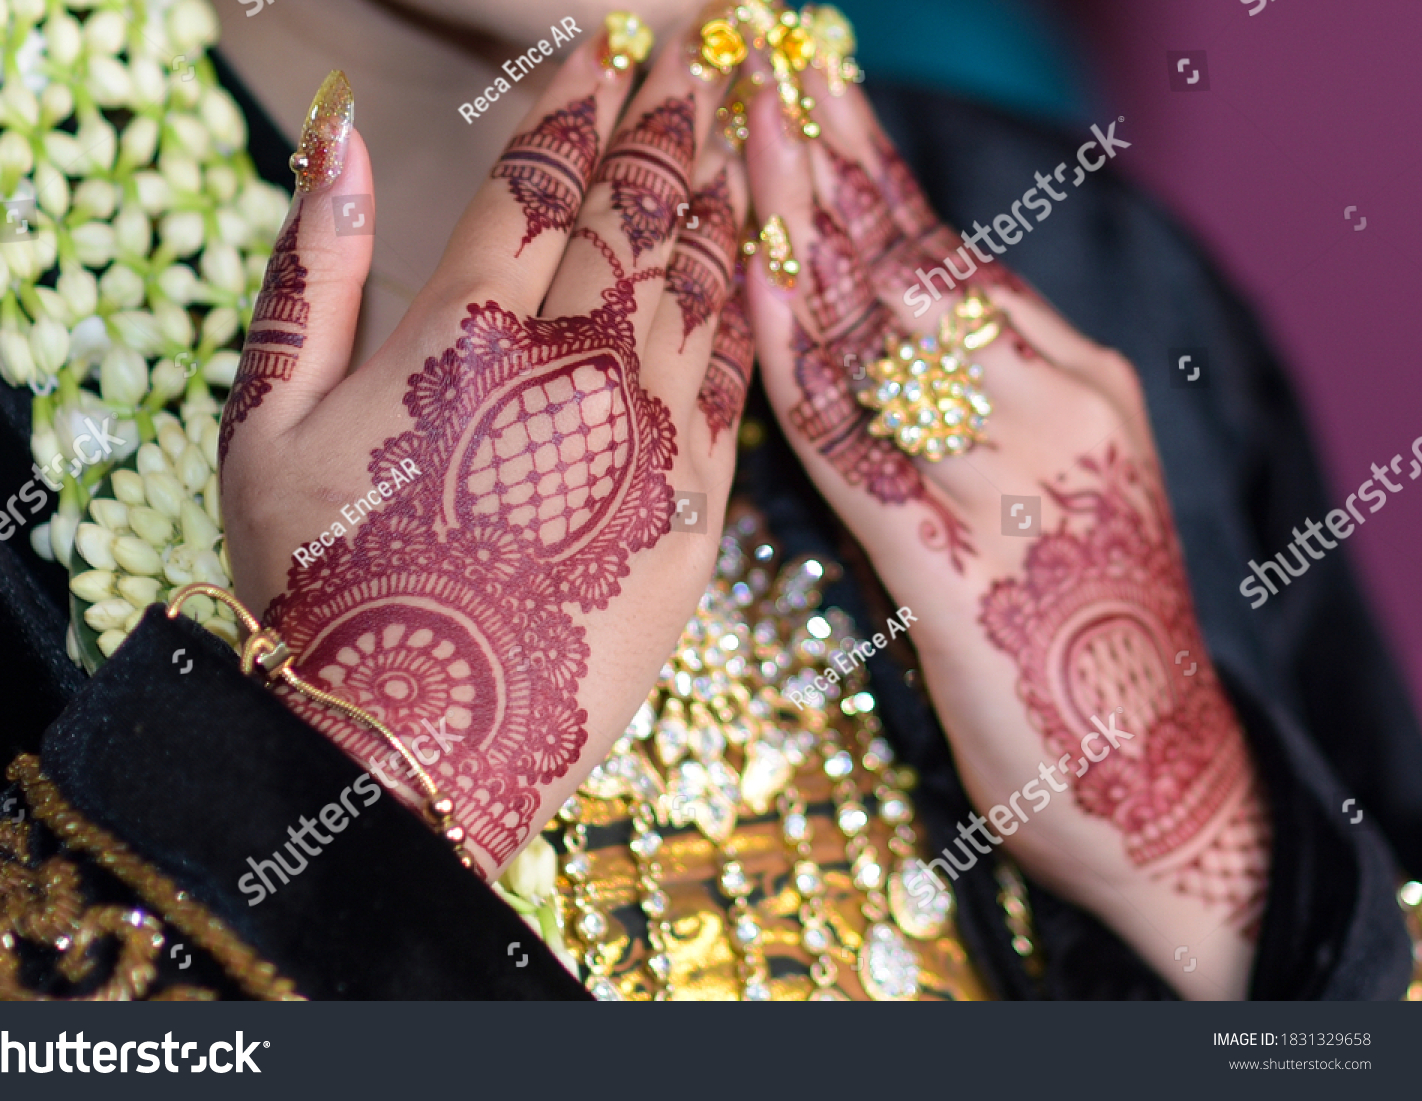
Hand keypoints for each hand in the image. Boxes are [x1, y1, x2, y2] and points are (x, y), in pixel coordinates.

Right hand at [218, 24, 752, 877]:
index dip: (583, 98)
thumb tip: (339, 133)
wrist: (407, 744)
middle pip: (640, 210)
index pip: (542, 177)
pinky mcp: (695, 514)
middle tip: (707, 48)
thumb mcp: (266, 418)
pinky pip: (738, 383)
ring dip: (725, 191)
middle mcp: (573, 369)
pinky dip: (748, 306)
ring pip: (703, 284)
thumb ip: (311, 266)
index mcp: (465, 334)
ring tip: (749, 123)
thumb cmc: (317, 583)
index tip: (614, 41)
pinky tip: (756, 261)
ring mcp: (648, 442)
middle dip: (673, 114)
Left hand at [741, 73, 1267, 997]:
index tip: (816, 84)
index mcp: (1075, 382)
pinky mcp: (954, 559)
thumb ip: (980, 404)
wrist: (1145, 765)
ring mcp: (1008, 476)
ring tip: (747, 123)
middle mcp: (1050, 405)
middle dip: (834, 154)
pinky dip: (798, 355)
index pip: (953, 248)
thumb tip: (893, 321)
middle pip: (916, 257)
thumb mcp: (1051, 487)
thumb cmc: (1082, 627)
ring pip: (882, 325)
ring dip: (807, 220)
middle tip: (769, 58)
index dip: (876, 163)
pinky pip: (854, 437)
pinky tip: (749, 284)